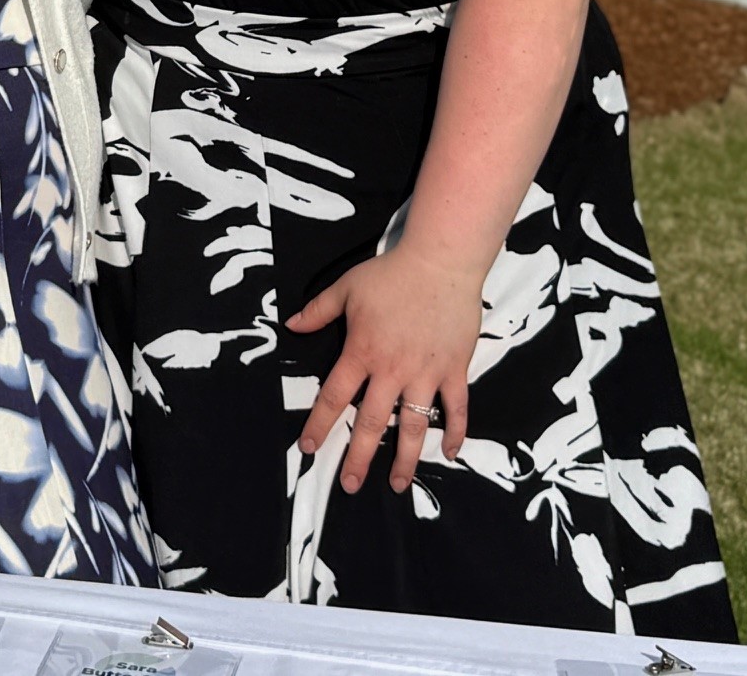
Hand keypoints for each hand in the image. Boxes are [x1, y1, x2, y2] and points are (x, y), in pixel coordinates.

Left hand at [289, 243, 485, 494]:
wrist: (440, 262)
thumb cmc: (390, 274)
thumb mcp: (346, 288)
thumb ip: (317, 311)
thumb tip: (290, 325)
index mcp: (361, 352)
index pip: (333, 396)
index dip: (319, 424)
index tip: (308, 449)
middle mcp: (391, 370)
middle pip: (370, 422)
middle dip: (358, 457)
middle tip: (350, 485)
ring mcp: (426, 373)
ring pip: (413, 426)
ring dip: (405, 459)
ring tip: (398, 485)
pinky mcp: (454, 370)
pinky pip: (456, 409)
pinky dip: (455, 432)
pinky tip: (450, 453)